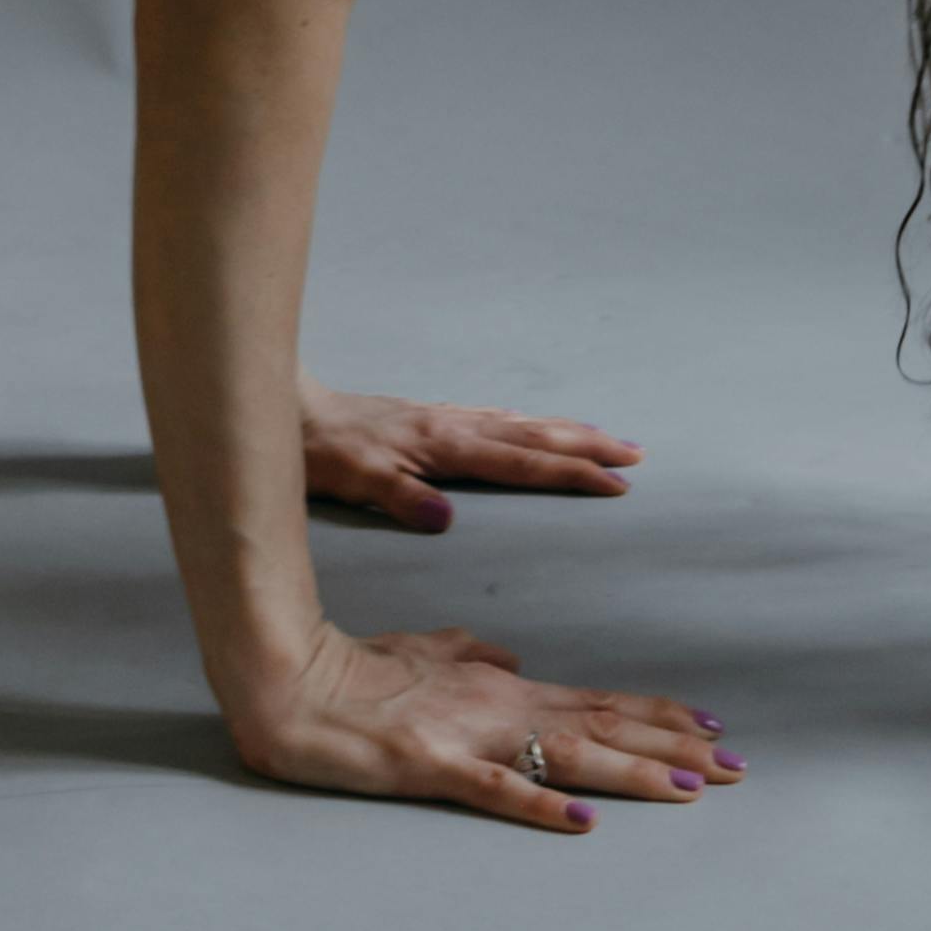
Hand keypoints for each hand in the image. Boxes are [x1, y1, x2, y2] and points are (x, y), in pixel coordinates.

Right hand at [236, 619, 738, 831]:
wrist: (293, 678)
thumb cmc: (356, 669)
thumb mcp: (425, 652)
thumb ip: (471, 653)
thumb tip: (513, 655)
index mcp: (501, 684)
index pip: (596, 702)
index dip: (658, 717)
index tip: (711, 730)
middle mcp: (500, 704)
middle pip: (602, 727)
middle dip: (673, 748)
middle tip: (738, 767)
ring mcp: (468, 736)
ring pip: (567, 753)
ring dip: (634, 772)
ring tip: (692, 789)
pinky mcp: (432, 767)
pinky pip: (495, 790)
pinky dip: (541, 803)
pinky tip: (583, 821)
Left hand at [300, 382, 641, 533]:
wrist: (293, 411)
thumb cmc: (322, 452)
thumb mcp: (354, 482)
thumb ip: (399, 498)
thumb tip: (444, 518)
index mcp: (444, 446)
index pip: (521, 464)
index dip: (570, 474)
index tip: (616, 483)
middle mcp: (454, 427)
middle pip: (535, 437)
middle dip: (588, 447)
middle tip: (636, 456)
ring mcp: (446, 418)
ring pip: (521, 424)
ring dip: (566, 432)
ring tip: (606, 437)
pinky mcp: (433, 418)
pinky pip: (498, 418)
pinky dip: (529, 424)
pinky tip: (535, 427)